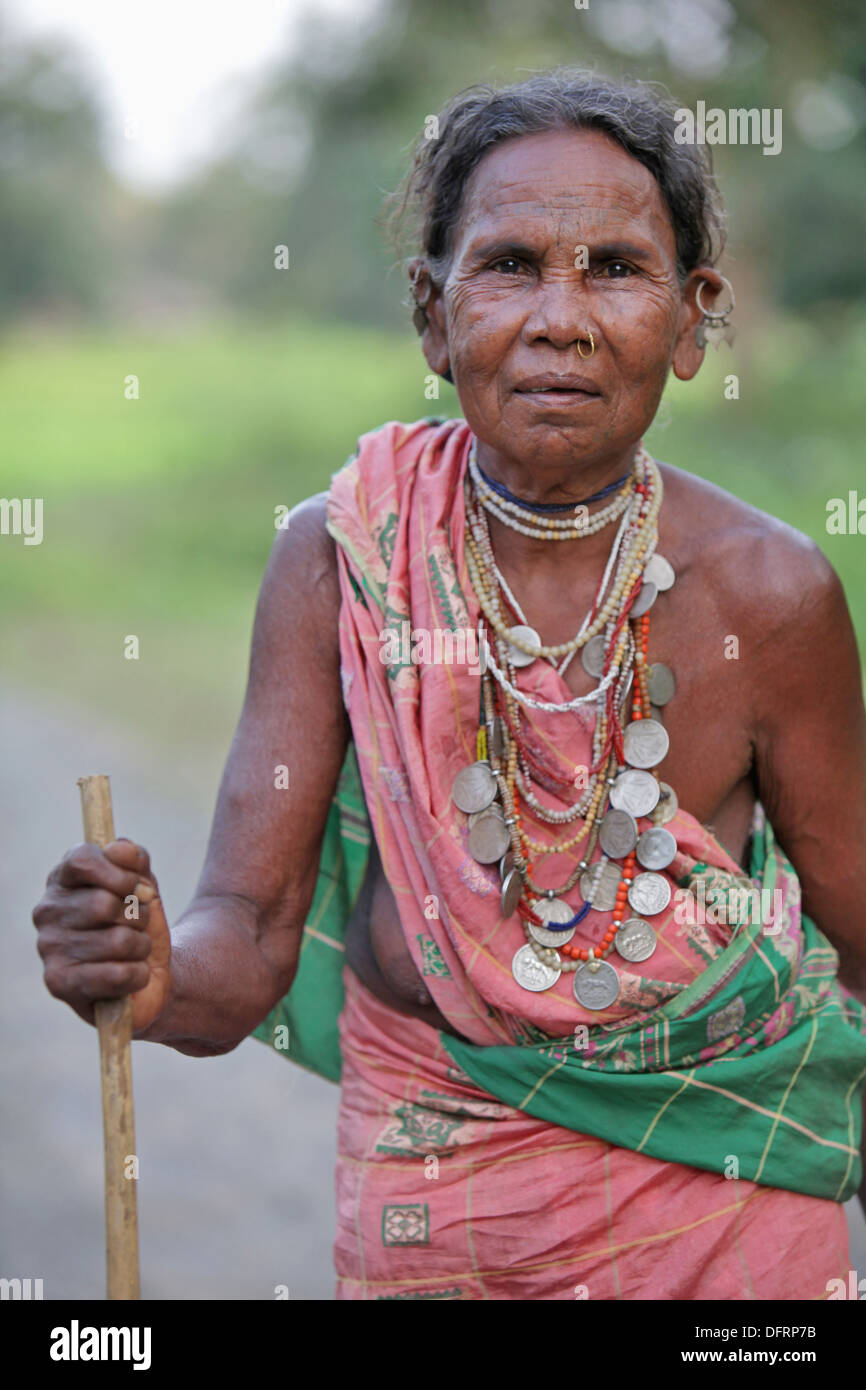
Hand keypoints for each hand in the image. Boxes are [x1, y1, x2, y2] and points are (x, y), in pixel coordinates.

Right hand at [32, 839, 170, 1031]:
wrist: (148, 975)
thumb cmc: (137, 924)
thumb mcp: (144, 885)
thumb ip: (135, 861)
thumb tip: (120, 849)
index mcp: (63, 879)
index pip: (82, 861)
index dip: (120, 874)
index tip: (136, 887)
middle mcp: (48, 911)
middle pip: (103, 904)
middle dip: (138, 916)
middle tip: (137, 925)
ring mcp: (49, 948)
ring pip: (118, 941)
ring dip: (142, 946)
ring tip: (135, 951)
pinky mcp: (59, 984)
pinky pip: (117, 974)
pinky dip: (138, 974)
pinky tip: (132, 974)